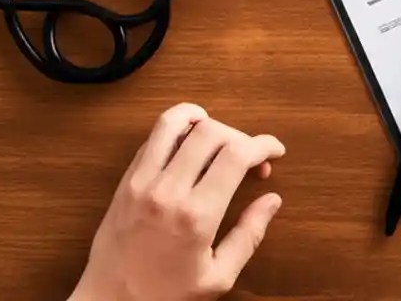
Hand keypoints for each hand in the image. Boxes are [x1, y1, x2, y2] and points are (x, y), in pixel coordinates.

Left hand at [69, 104, 285, 300]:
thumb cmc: (165, 296)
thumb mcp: (218, 276)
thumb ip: (249, 235)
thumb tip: (271, 200)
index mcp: (197, 216)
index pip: (236, 154)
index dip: (263, 144)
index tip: (274, 151)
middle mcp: (168, 191)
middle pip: (211, 131)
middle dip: (240, 135)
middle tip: (249, 156)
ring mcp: (142, 182)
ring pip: (172, 123)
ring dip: (201, 118)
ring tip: (217, 132)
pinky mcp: (125, 182)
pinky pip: (150, 140)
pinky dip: (174, 131)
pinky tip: (188, 146)